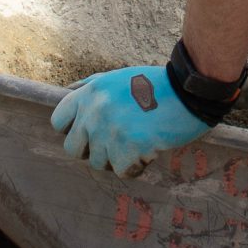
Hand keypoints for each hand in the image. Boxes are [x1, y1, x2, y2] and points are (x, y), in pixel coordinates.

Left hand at [50, 64, 212, 176]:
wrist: (189, 91)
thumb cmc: (156, 84)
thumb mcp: (118, 76)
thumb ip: (92, 85)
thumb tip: (68, 91)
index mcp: (90, 93)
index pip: (58, 121)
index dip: (73, 130)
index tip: (89, 132)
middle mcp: (94, 112)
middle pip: (73, 149)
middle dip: (92, 149)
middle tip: (115, 143)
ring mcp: (110, 131)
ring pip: (98, 163)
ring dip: (117, 158)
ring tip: (137, 143)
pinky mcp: (128, 148)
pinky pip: (122, 170)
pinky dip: (136, 165)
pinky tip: (149, 150)